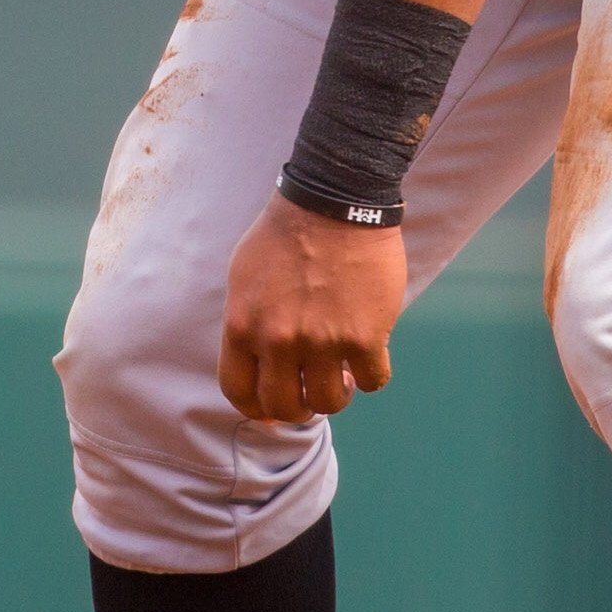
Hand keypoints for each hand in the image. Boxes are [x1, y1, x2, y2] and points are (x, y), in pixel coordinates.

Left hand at [218, 197, 405, 425]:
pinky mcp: (364, 336)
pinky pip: (372, 381)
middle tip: (311, 390)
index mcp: (242, 325)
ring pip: (329, 402)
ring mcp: (321, 341)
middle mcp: (278, 340)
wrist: (333, 203)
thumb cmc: (285, 235)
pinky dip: (372, 374)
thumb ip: (247, 322)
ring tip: (341, 372)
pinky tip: (369, 353)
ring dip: (336, 393)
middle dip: (299, 406)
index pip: (239, 392)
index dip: (257, 408)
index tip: (273, 407)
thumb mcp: (244, 278)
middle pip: (285, 406)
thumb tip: (256, 363)